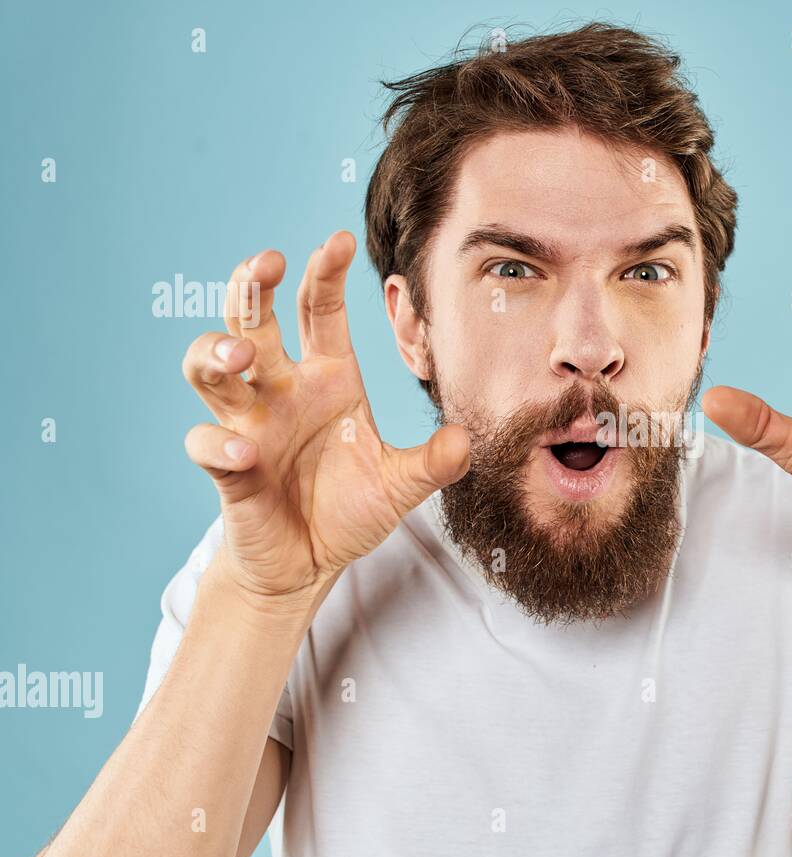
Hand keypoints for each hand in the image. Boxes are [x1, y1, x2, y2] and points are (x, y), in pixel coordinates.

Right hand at [181, 231, 468, 600]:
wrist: (310, 564)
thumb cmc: (349, 511)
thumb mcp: (400, 486)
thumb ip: (433, 463)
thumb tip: (466, 441)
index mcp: (327, 379)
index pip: (318, 311)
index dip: (324, 274)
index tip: (338, 240)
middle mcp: (282, 390)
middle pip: (251, 320)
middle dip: (250, 287)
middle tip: (264, 263)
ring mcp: (249, 424)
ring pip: (209, 368)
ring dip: (215, 351)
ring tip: (239, 354)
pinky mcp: (228, 467)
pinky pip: (207, 442)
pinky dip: (219, 442)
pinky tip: (244, 452)